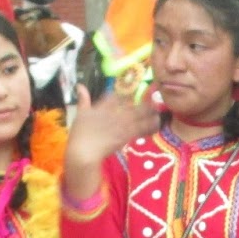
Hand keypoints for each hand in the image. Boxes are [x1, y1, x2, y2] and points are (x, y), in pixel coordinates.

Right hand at [64, 85, 159, 202]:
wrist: (84, 151)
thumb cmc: (80, 135)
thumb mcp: (79, 114)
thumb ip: (82, 100)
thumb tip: (80, 86)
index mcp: (102, 106)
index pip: (115, 96)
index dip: (124, 94)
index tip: (131, 94)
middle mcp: (114, 112)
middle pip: (132, 103)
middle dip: (142, 100)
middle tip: (153, 98)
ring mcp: (121, 123)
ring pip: (139, 115)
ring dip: (150, 112)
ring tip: (158, 110)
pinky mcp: (126, 135)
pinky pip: (141, 128)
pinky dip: (150, 126)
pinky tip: (157, 123)